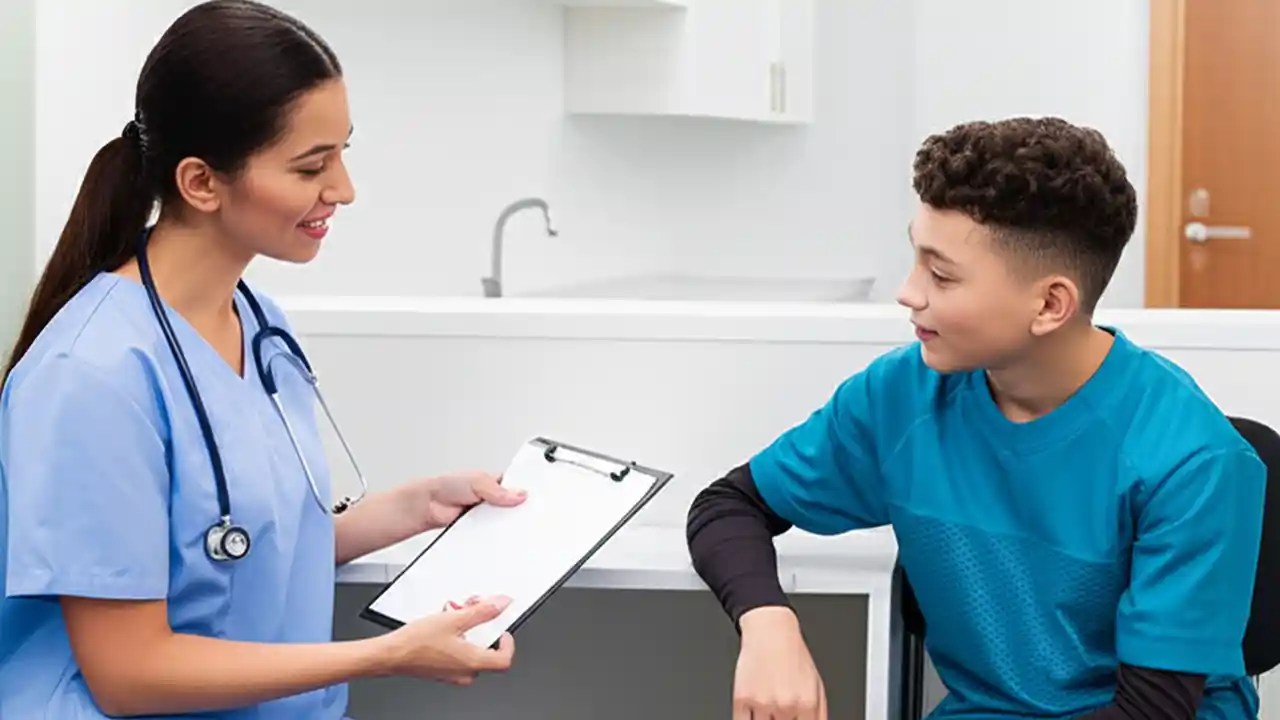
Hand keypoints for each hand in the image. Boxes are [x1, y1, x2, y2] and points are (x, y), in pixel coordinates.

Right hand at [381, 595, 516, 685]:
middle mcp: (464, 672)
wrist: (392, 654)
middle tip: (478, 617)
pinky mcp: (442, 671)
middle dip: (485, 633)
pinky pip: (459, 657)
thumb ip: (482, 612)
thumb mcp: (454, 619)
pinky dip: (460, 642)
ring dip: (471, 635)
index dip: (508, 644)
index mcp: (472, 662)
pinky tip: (448, 628)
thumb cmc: (417, 642)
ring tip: (459, 618)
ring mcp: (453, 674)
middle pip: (488, 655)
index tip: (504, 630)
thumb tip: (501, 605)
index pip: (504, 660)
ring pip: (473, 655)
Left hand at [413, 471, 526, 530]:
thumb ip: (499, 490)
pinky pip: (490, 534)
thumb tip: (519, 494)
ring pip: (501, 522)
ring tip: (503, 523)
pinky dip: (492, 535)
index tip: (531, 501)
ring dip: (502, 524)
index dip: (524, 495)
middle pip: (511, 508)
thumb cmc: (447, 485)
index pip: (516, 488)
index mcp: (495, 482)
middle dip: (514, 512)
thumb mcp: (478, 481)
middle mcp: (491, 499)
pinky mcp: (478, 529)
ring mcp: (485, 515)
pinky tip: (493, 534)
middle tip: (518, 514)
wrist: (428, 504)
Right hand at [733, 607, 826, 719]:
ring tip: (769, 705)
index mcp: (807, 704)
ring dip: (765, 719)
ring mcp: (762, 703)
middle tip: (780, 712)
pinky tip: (753, 712)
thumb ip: (819, 714)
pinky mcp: (741, 698)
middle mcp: (785, 705)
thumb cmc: (793, 655)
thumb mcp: (817, 684)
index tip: (792, 719)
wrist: (770, 631)